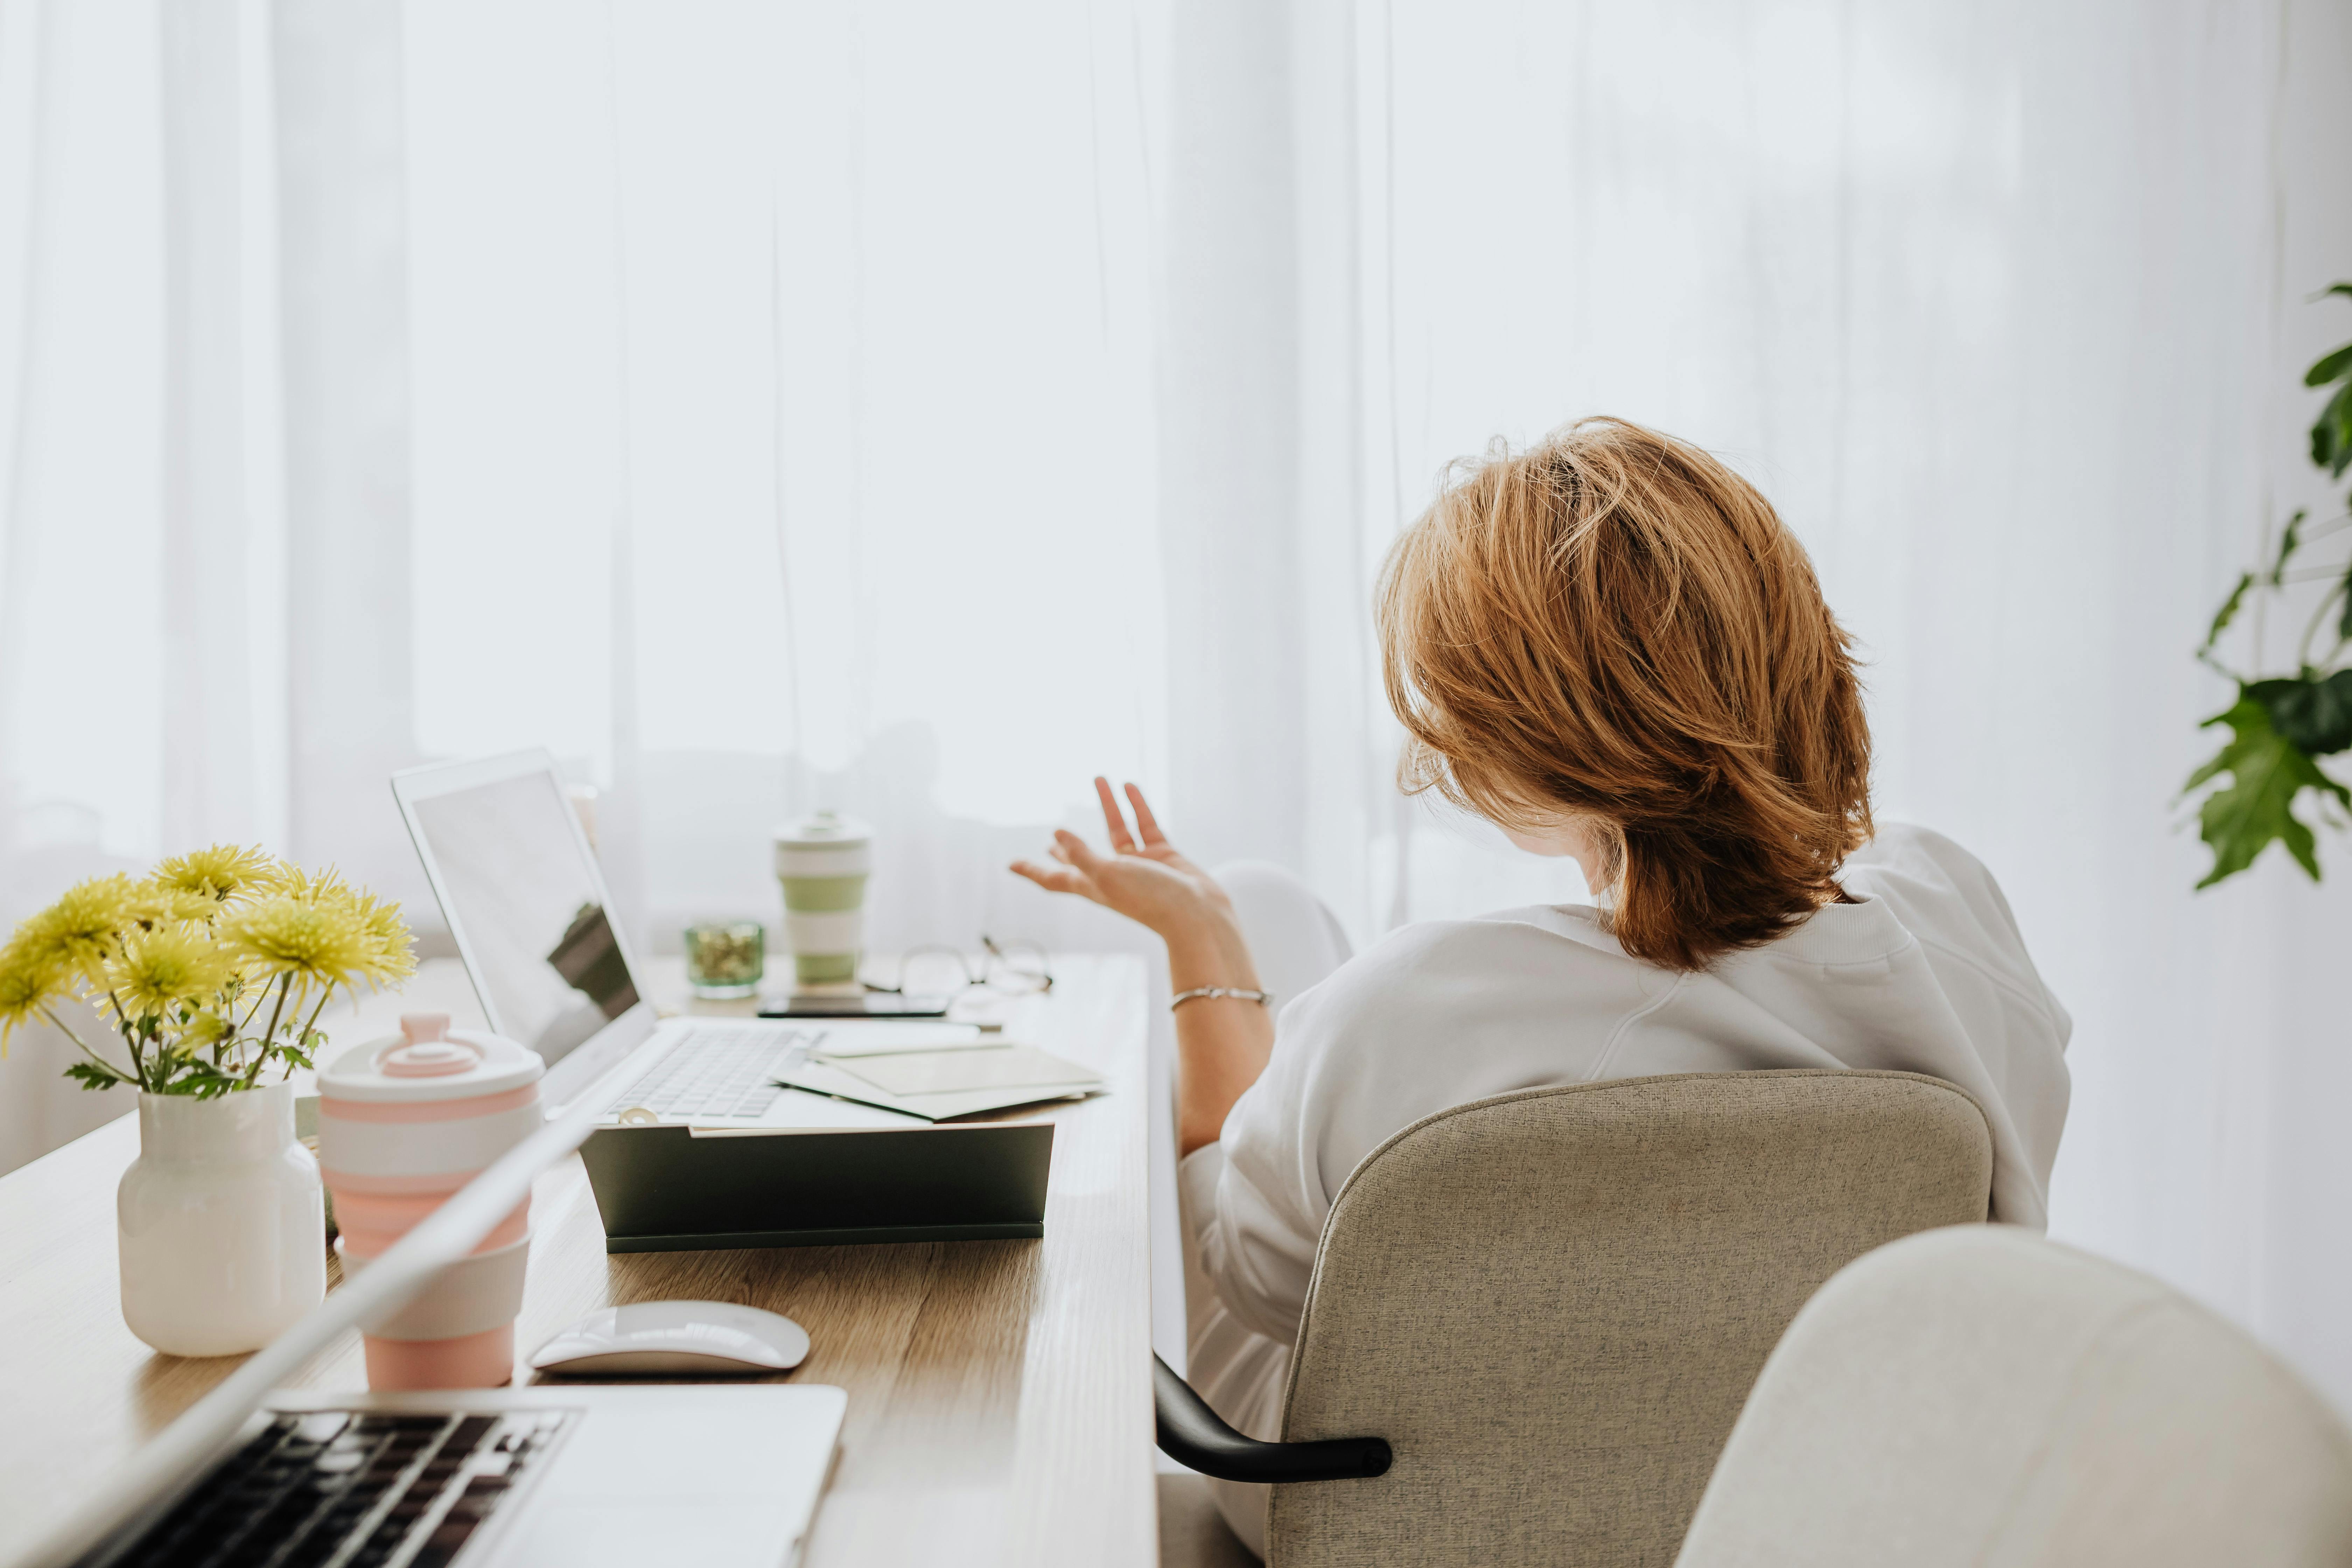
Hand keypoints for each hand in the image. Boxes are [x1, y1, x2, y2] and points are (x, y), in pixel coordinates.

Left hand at [1011, 779, 1234, 945]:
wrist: (1198, 915)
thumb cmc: (1149, 900)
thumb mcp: (1106, 875)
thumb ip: (1081, 854)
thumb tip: (1056, 834)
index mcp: (1093, 886)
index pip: (1054, 878)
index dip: (1031, 870)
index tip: (1010, 865)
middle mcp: (1113, 876)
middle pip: (1081, 858)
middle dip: (1066, 849)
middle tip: (1050, 840)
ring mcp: (1139, 865)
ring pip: (1117, 829)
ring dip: (1108, 804)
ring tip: (1099, 779)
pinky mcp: (1162, 855)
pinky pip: (1145, 823)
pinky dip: (1137, 804)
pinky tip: (1129, 785)